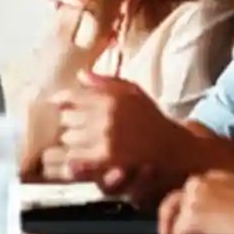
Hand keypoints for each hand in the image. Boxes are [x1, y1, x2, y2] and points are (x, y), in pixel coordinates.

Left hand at [53, 71, 179, 185]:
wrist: (172, 146)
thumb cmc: (149, 116)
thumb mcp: (131, 91)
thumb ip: (104, 82)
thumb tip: (79, 74)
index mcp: (109, 98)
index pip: (68, 96)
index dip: (62, 101)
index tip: (62, 105)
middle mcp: (106, 116)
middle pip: (65, 118)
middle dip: (68, 122)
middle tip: (76, 126)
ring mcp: (105, 138)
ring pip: (68, 138)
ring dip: (72, 140)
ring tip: (82, 140)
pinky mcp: (107, 159)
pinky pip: (77, 157)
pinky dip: (76, 157)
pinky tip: (83, 155)